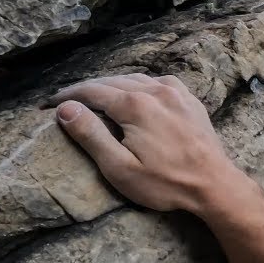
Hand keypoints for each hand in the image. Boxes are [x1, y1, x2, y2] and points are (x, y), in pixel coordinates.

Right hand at [47, 73, 259, 217]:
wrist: (214, 184)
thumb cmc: (165, 183)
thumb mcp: (120, 167)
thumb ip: (91, 135)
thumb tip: (65, 109)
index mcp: (134, 104)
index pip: (91, 91)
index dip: (68, 96)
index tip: (49, 103)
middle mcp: (154, 89)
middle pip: (112, 81)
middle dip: (87, 89)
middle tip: (67, 101)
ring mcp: (175, 91)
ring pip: (134, 78)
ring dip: (112, 85)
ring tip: (95, 96)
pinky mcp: (189, 98)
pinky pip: (157, 81)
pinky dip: (139, 84)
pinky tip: (135, 93)